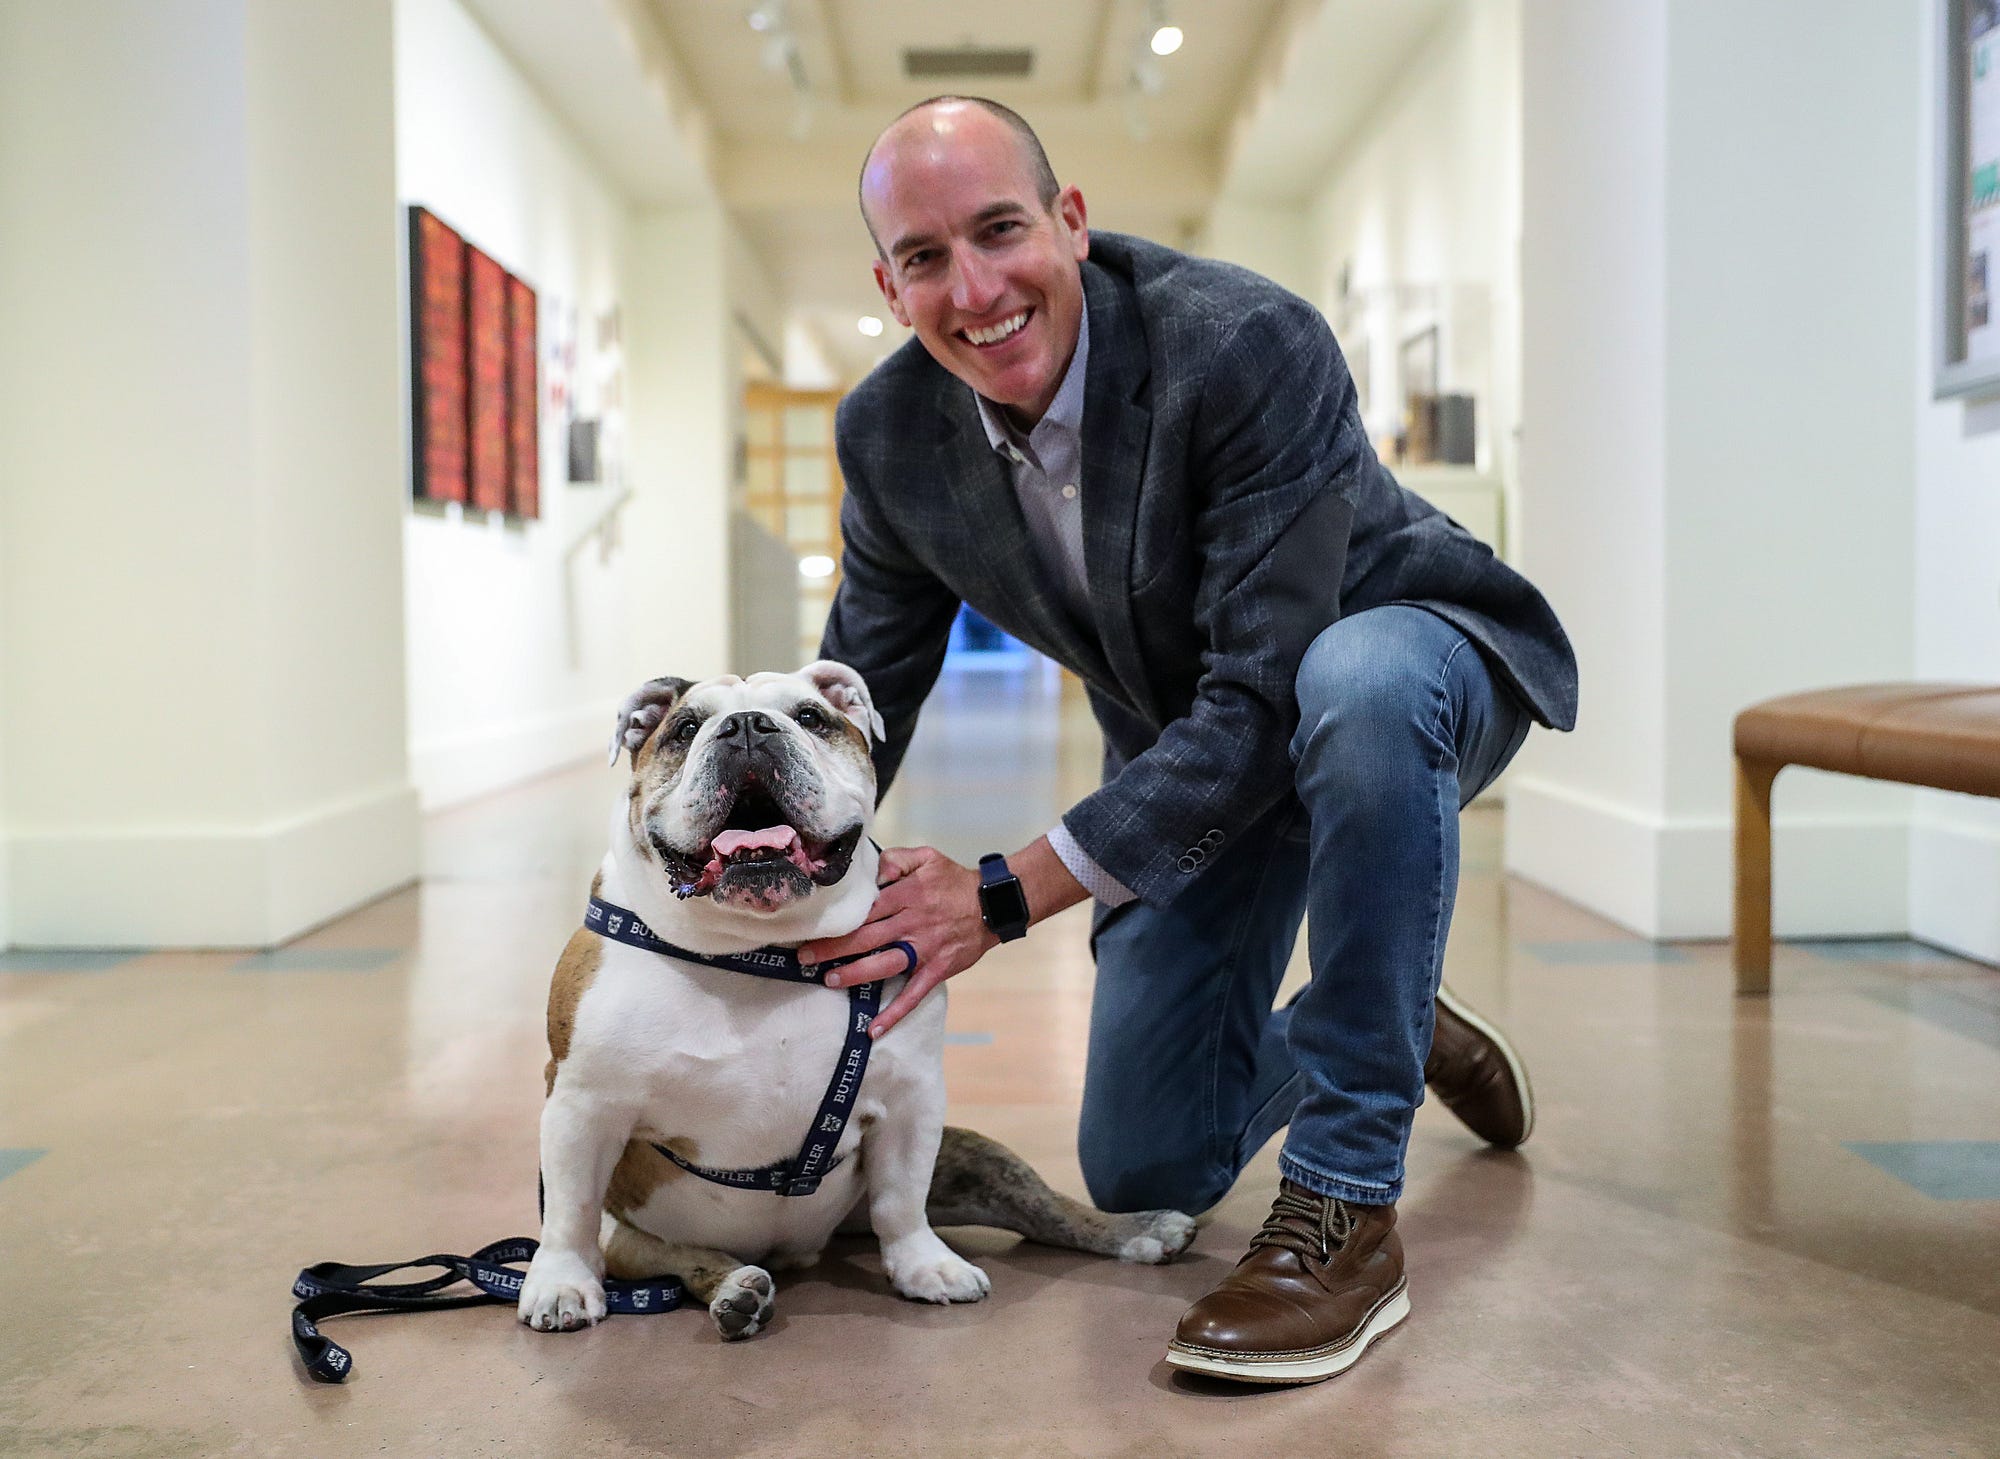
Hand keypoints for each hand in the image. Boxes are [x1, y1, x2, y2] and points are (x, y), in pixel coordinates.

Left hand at [797, 846, 997, 1037]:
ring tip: (830, 980)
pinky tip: (875, 1028)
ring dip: (856, 974)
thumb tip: (873, 870)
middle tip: (805, 957)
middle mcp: (913, 923)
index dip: (839, 919)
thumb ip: (897, 859)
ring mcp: (925, 949)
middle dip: (833, 948)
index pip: (865, 908)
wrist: (993, 905)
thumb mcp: (927, 857)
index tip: (814, 926)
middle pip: (867, 937)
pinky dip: (896, 1012)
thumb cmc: (954, 881)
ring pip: (885, 964)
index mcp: (907, 895)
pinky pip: (914, 994)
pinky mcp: (937, 969)